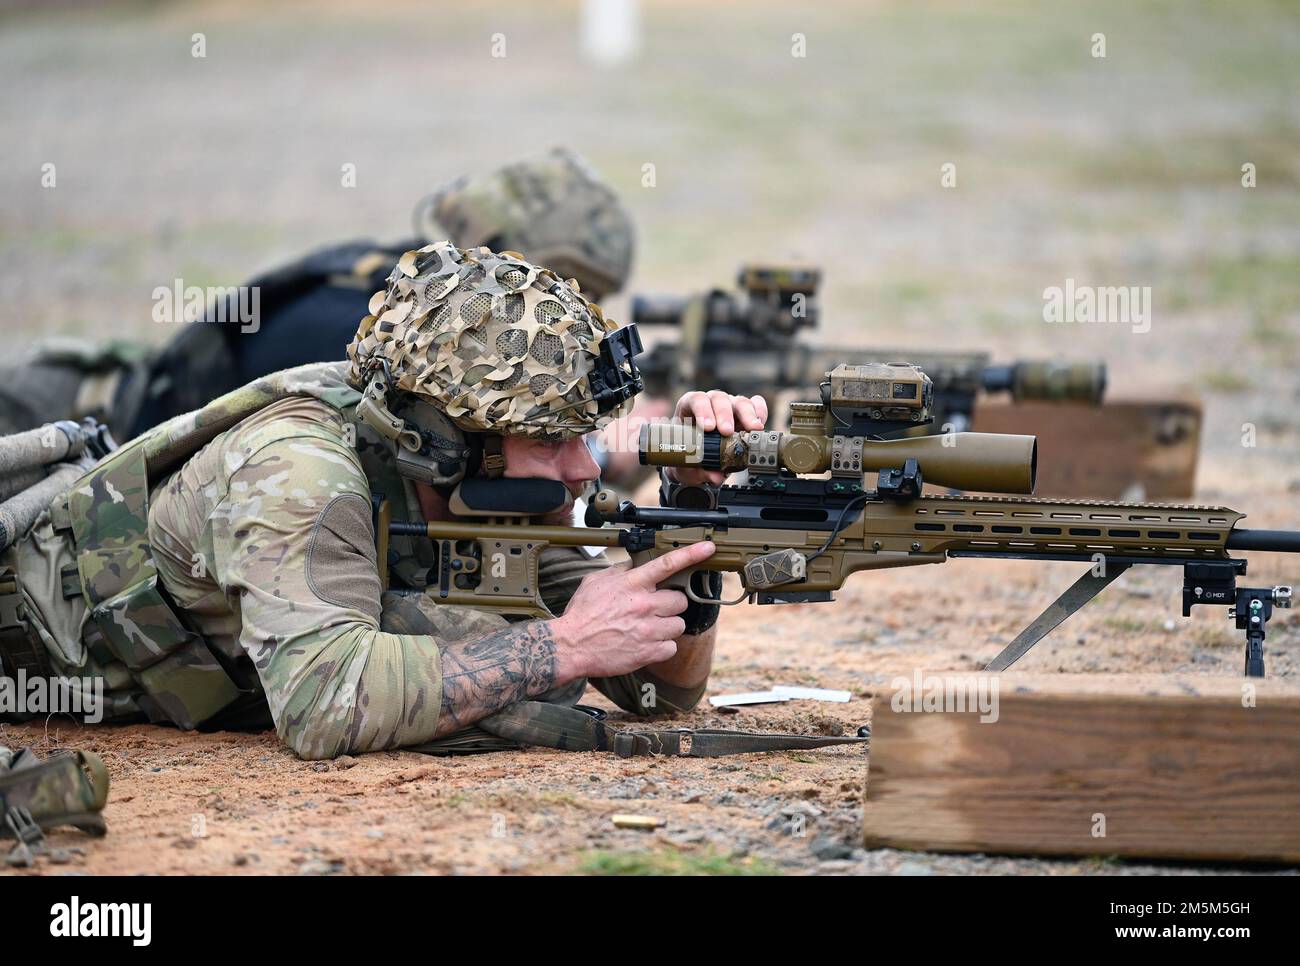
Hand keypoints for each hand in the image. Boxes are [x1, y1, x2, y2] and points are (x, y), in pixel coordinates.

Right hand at [549, 541, 716, 680]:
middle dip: (671, 604)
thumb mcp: (596, 581)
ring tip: (648, 627)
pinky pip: (671, 647)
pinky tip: (647, 643)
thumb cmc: (582, 614)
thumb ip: (620, 571)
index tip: (708, 548)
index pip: (667, 565)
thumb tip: (634, 565)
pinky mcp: (648, 652)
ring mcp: (648, 630)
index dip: (691, 554)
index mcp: (632, 585)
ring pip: (679, 625)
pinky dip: (662, 647)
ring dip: (667, 626)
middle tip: (655, 608)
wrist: (570, 646)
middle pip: (680, 601)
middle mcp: (644, 606)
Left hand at [669, 389, 768, 485]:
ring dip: (747, 415)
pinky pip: (756, 406)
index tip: (708, 427)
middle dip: (724, 414)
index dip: (702, 410)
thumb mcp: (688, 466)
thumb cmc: (689, 456)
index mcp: (691, 409)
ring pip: (740, 402)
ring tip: (752, 429)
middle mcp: (711, 404)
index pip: (696, 400)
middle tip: (727, 431)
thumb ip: (698, 471)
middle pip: (719, 399)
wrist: (698, 461)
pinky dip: (760, 413)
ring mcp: (730, 407)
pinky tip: (759, 425)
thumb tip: (715, 476)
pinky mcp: (746, 413)